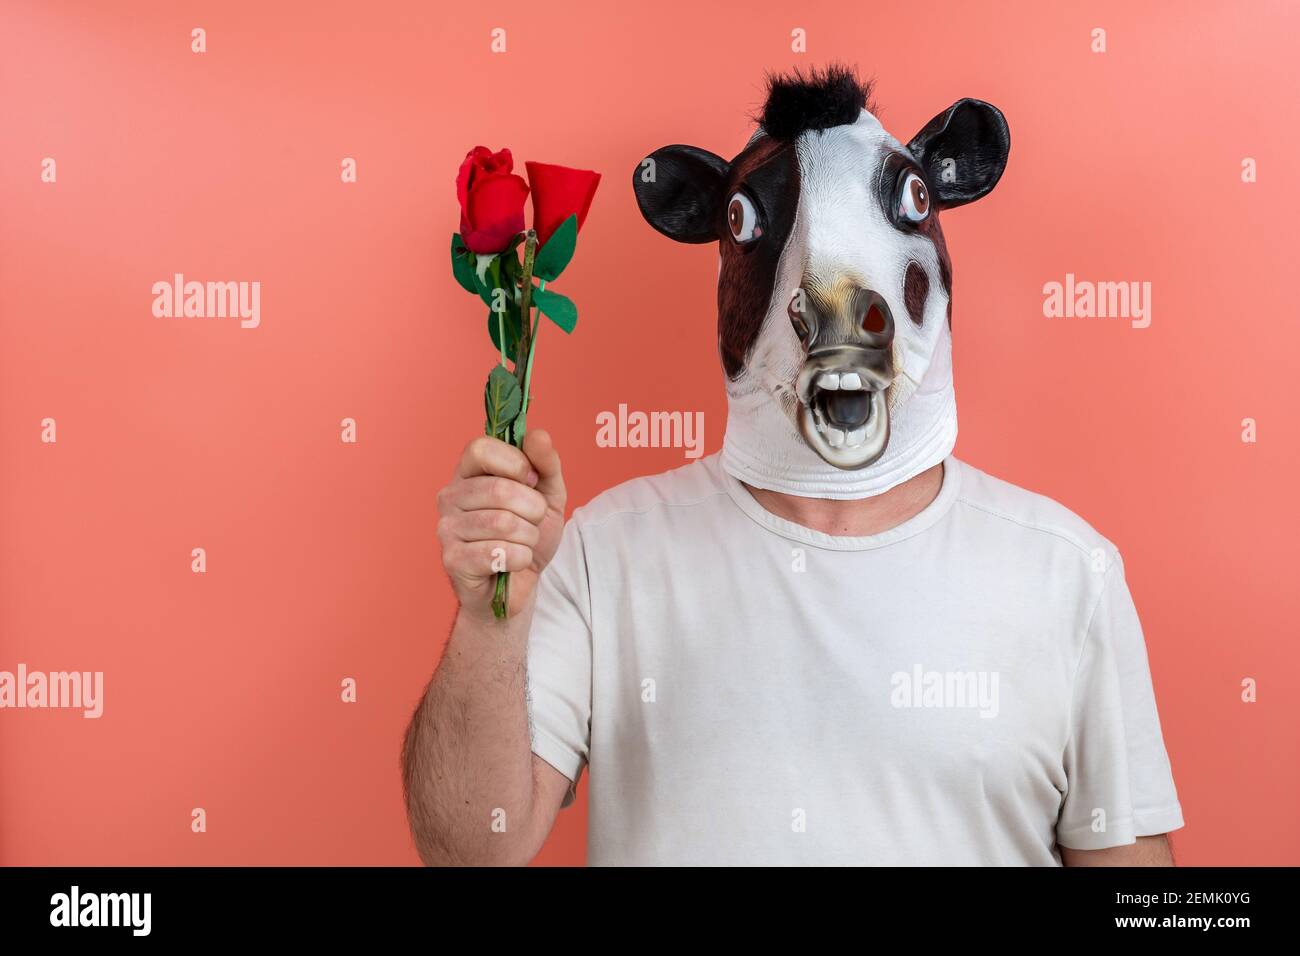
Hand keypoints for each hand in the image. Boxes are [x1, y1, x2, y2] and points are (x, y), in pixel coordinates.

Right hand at [436, 430, 566, 619]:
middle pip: (498, 489)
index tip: (531, 480)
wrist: (522, 583)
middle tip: (533, 520)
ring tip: (524, 542)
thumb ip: (546, 463)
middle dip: (532, 508)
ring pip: (502, 523)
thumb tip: (538, 435)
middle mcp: (450, 495)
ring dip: (528, 537)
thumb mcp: (549, 494)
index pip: (480, 448)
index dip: (515, 462)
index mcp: (469, 472)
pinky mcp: (452, 559)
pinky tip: (514, 562)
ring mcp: (446, 528)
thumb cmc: (529, 534)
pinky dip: (520, 558)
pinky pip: (497, 552)